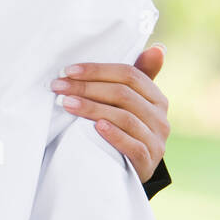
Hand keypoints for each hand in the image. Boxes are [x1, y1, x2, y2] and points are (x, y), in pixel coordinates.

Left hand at [50, 43, 169, 182]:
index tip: (68, 71)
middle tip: (58, 87)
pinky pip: (133, 145)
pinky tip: (96, 127)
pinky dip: (114, 134)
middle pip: (123, 94)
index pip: (129, 75)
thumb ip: (137, 77)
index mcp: (156, 98)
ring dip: (92, 108)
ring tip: (66, 103)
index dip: (97, 70)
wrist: (128, 171)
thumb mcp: (129, 104)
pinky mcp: (148, 161)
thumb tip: (158, 48)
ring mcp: (156, 140)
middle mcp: (160, 117)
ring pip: (125, 117)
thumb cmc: (124, 130)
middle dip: (87, 88)